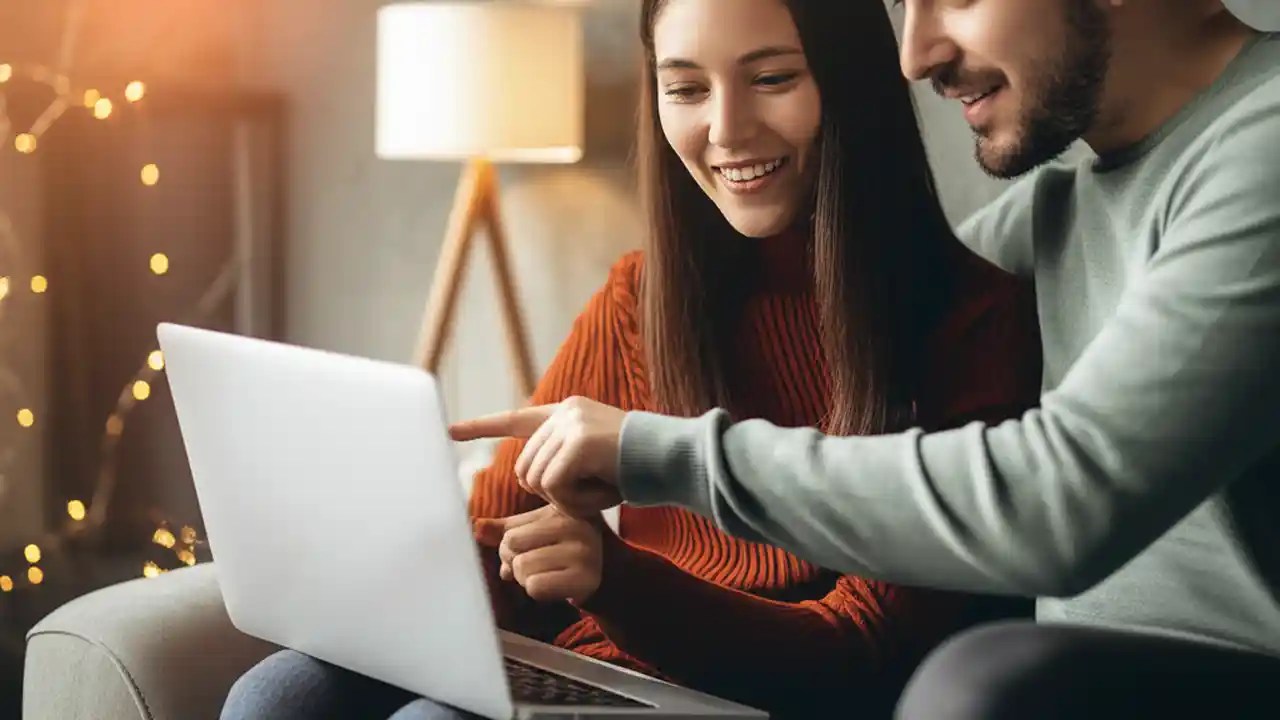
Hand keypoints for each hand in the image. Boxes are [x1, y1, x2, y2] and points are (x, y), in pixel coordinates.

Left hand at [451, 396, 625, 517]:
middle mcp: (566, 412)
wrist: (674, 460)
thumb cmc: (641, 469)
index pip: (516, 419)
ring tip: (599, 490)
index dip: (481, 427)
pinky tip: (601, 493)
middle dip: (552, 492)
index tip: (449, 431)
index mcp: (568, 412)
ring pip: (536, 480)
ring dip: (565, 499)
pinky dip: (575, 502)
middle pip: (525, 468)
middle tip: (590, 493)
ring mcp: (571, 424)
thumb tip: (529, 477)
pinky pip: (553, 487)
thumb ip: (564, 462)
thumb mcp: (598, 461)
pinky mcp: (577, 443)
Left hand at [474, 505, 603, 604]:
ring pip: (522, 568)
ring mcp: (582, 551)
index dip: (510, 549)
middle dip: (516, 562)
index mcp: (561, 507)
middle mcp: (575, 524)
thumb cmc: (567, 550)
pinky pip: (535, 587)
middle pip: (511, 546)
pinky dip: (538, 591)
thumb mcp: (539, 530)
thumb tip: (475, 528)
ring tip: (547, 573)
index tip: (530, 552)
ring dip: (527, 578)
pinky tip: (555, 585)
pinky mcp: (584, 577)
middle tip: (537, 565)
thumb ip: (507, 528)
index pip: (509, 532)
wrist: (609, 576)